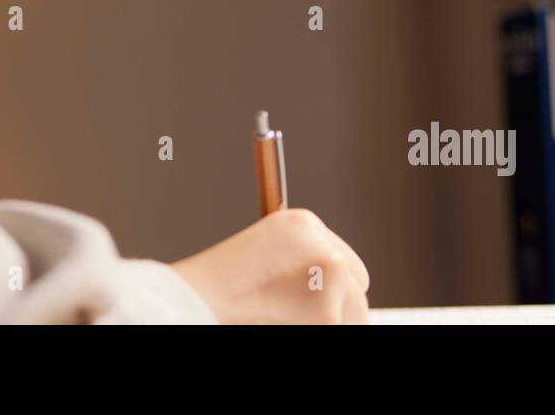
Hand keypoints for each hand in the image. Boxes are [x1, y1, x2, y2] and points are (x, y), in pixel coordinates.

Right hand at [170, 208, 369, 323]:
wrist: (197, 301)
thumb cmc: (222, 288)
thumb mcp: (264, 256)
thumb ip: (300, 264)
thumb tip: (334, 292)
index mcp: (304, 224)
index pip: (344, 263)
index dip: (333, 290)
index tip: (319, 305)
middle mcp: (322, 244)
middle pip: (357, 287)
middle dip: (339, 308)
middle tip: (305, 318)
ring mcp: (328, 278)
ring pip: (354, 315)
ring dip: (330, 323)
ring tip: (283, 320)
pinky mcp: (328, 314)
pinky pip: (340, 329)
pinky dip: (319, 330)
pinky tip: (282, 324)